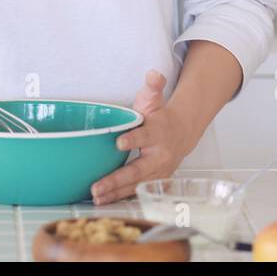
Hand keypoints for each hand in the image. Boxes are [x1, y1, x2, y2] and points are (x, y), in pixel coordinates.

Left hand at [89, 70, 198, 205]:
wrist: (181, 134)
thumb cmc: (160, 117)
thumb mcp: (156, 100)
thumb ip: (153, 87)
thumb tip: (154, 74)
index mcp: (157, 133)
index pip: (144, 136)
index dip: (133, 139)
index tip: (119, 142)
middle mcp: (159, 156)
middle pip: (137, 170)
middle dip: (116, 179)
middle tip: (97, 186)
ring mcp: (158, 172)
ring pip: (135, 185)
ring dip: (115, 193)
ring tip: (95, 197)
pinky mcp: (154, 182)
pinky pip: (136, 192)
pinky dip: (119, 198)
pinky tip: (103, 201)